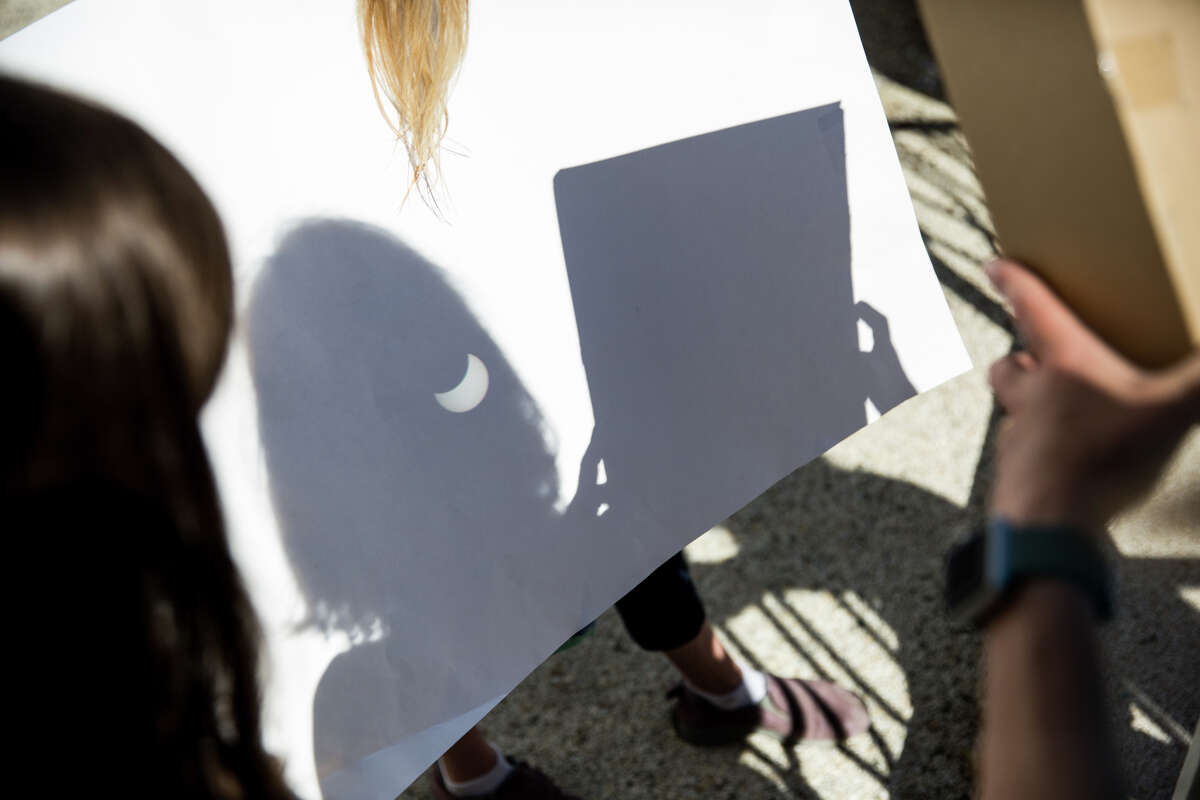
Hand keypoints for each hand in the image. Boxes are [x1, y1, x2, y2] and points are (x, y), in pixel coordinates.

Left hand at [986, 259, 1199, 529]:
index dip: (1013, 282)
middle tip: (1034, 351)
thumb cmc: (1103, 458)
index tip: (995, 264)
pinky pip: (1021, 453)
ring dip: (1028, 403)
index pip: (1031, 308)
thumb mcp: (1173, 412)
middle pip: (1008, 364)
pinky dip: (1037, 449)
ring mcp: (1018, 437)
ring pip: (1011, 410)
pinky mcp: (1016, 476)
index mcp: (1064, 364)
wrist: (1048, 526)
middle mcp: (1030, 395)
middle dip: (1019, 355)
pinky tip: (1063, 461)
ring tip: (1058, 409)